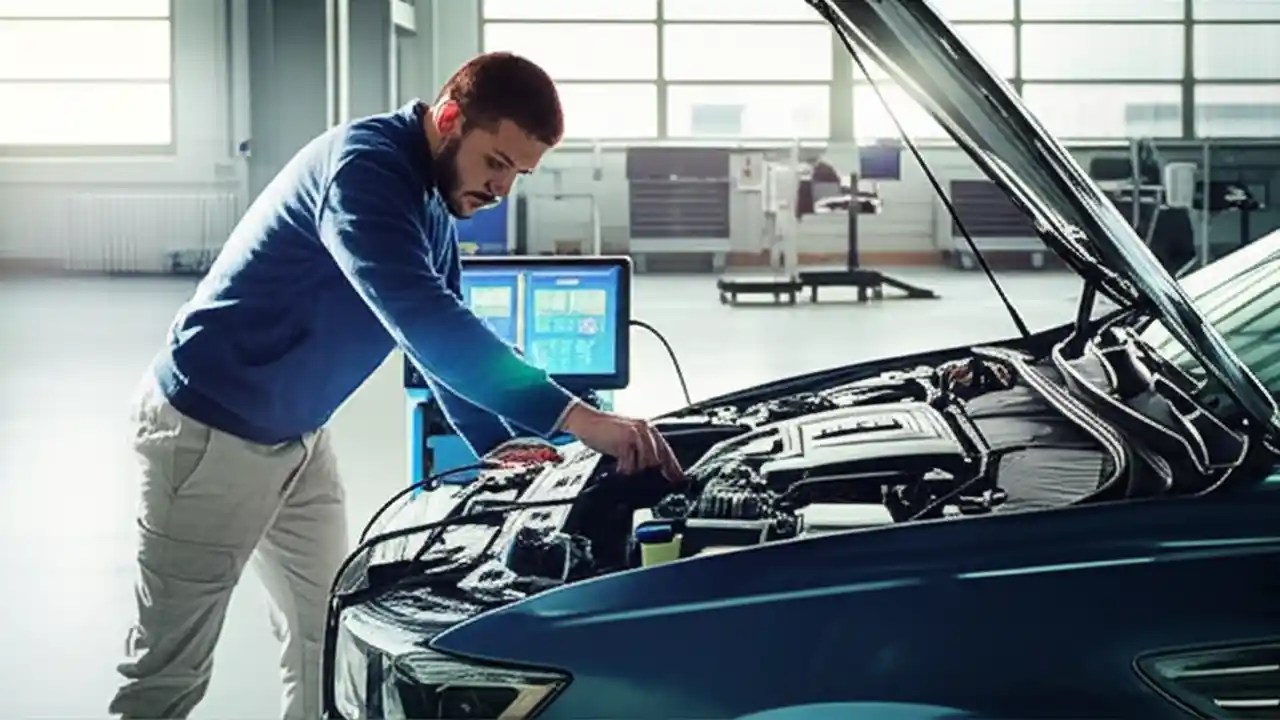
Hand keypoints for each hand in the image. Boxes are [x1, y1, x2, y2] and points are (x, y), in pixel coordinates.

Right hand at [560, 402, 683, 482]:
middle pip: (660, 458)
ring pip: (647, 462)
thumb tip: (650, 470)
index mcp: (648, 429)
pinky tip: (620, 472)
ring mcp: (636, 433)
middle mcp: (646, 429)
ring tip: (631, 478)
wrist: (585, 420)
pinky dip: (625, 470)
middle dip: (658, 474)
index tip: (678, 481)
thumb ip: (639, 451)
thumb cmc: (603, 431)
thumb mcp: (626, 439)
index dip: (673, 468)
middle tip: (656, 487)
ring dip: (639, 473)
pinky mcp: (624, 438)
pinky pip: (630, 462)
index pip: (666, 451)